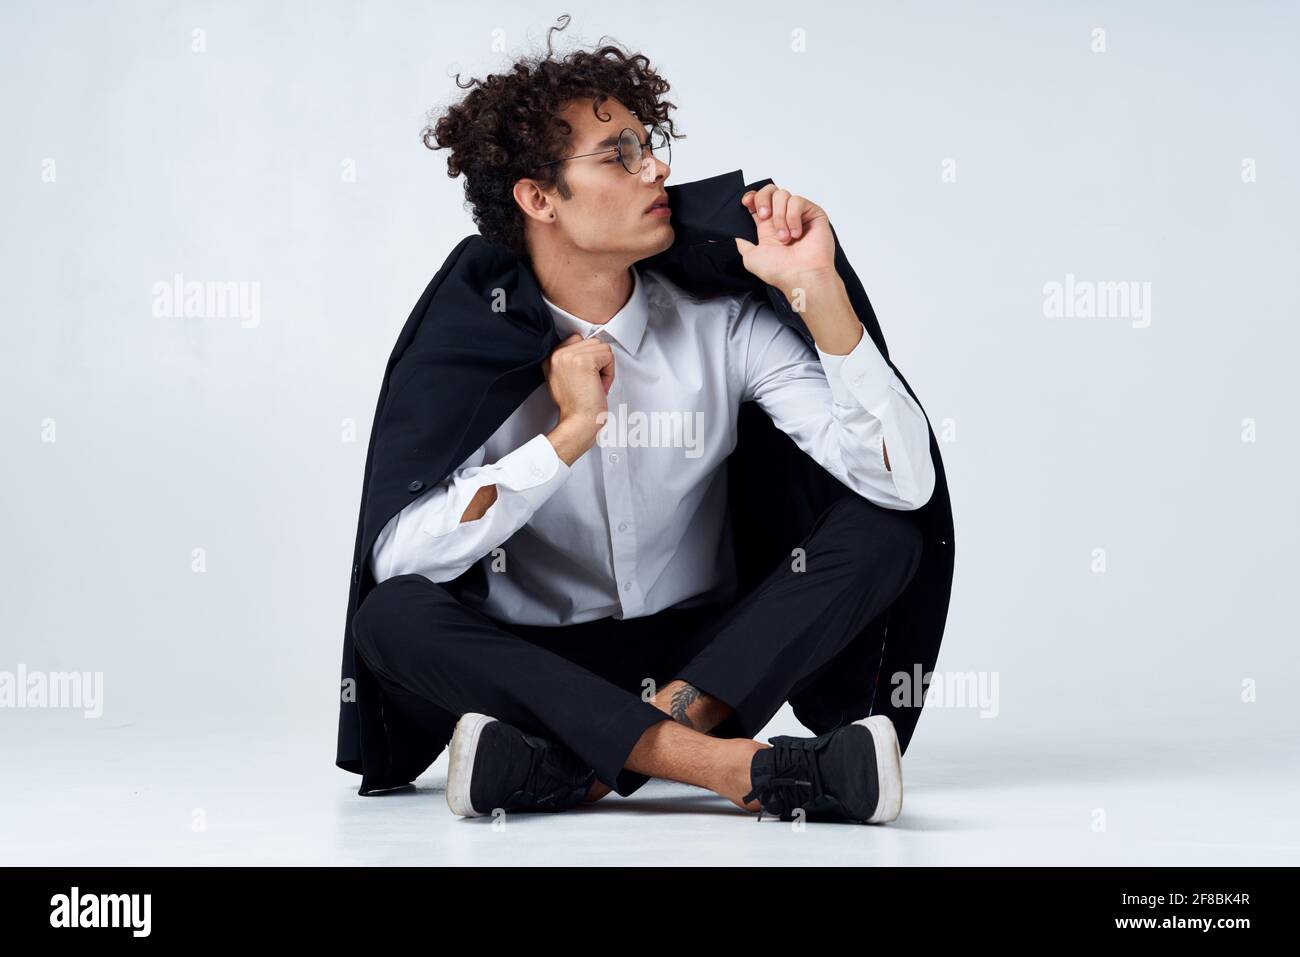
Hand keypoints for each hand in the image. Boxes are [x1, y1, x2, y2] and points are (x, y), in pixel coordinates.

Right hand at [541, 333, 612, 453]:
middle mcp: (557, 354)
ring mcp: (570, 356)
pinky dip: (609, 372)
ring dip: (604, 367)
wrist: (577, 422)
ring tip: (594, 384)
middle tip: (591, 382)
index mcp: (550, 358)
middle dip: (597, 361)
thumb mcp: (562, 379)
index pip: (576, 339)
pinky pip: (608, 355)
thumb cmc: (574, 407)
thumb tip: (586, 351)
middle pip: (591, 341)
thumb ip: (568, 362)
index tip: (586, 374)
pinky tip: (599, 385)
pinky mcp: (585, 361)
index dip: (588, 355)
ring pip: (601, 347)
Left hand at [734, 184, 836, 296]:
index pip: (759, 200)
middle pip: (770, 191)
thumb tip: (736, 233)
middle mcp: (783, 218)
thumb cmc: (779, 271)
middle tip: (763, 217)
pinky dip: (793, 217)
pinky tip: (796, 233)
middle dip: (763, 200)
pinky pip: (797, 201)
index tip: (746, 203)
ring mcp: (798, 215)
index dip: (752, 197)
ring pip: (783, 195)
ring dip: (779, 216)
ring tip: (785, 237)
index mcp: (768, 227)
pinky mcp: (813, 213)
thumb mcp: (750, 258)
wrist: (800, 276)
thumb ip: (742, 243)